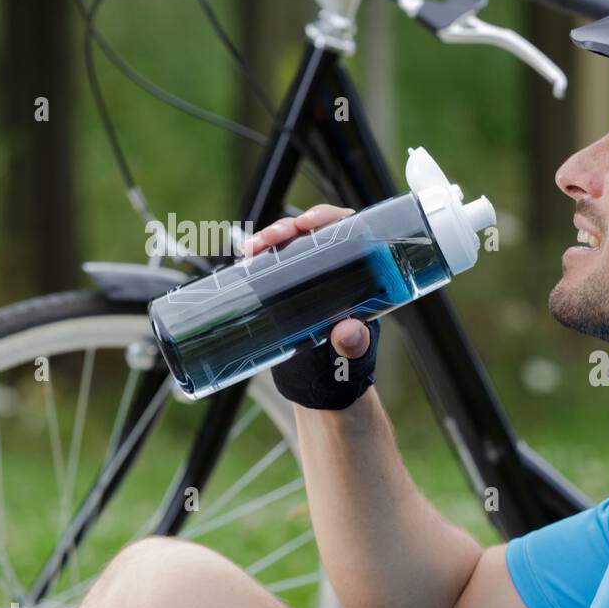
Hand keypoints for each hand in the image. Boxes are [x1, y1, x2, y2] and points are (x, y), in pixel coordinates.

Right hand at [246, 204, 382, 409]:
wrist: (321, 389)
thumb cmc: (346, 368)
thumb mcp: (353, 355)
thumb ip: (354, 344)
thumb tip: (348, 332)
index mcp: (360, 279)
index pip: (352, 232)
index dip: (332, 218)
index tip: (312, 221)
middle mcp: (335, 273)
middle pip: (315, 233)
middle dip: (291, 226)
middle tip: (273, 237)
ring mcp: (308, 280)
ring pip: (289, 244)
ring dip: (270, 237)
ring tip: (253, 248)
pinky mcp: (285, 290)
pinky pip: (271, 263)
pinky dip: (258, 254)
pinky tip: (247, 254)